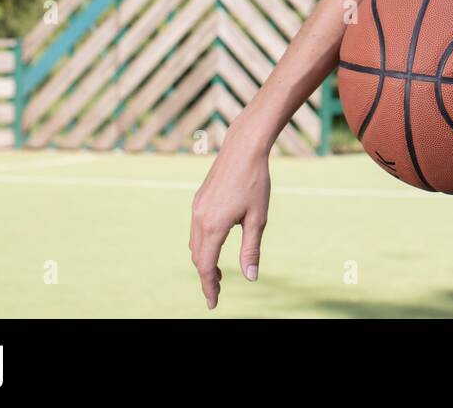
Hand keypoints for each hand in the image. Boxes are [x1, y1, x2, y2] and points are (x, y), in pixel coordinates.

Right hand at [189, 124, 271, 309]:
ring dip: (203, 260)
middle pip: (197, 258)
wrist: (243, 149)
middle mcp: (199, 218)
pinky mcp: (198, 200)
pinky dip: (202, 244)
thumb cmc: (255, 182)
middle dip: (206, 276)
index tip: (213, 303)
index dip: (209, 287)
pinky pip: (195, 230)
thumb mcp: (258, 218)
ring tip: (218, 272)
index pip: (206, 266)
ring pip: (194, 244)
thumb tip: (250, 277)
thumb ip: (251, 249)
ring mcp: (196, 208)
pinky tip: (215, 245)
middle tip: (218, 290)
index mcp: (214, 226)